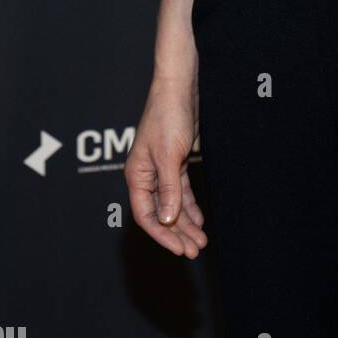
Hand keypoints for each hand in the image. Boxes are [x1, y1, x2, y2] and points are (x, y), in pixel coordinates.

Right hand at [124, 76, 207, 258]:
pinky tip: (199, 219)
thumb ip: (169, 189)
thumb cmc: (168, 115)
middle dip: (178, 234)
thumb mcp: (169, 156)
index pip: (146, 216)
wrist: (180, 87)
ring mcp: (161, 169)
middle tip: (195, 250)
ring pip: (172, 204)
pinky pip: (181, 191)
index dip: (163, 236)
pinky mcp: (175, 162)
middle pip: (160, 213)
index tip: (180, 250)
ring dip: (186, 223)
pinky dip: (189, 205)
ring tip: (201, 240)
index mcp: (137, 175)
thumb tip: (166, 221)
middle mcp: (147, 175)